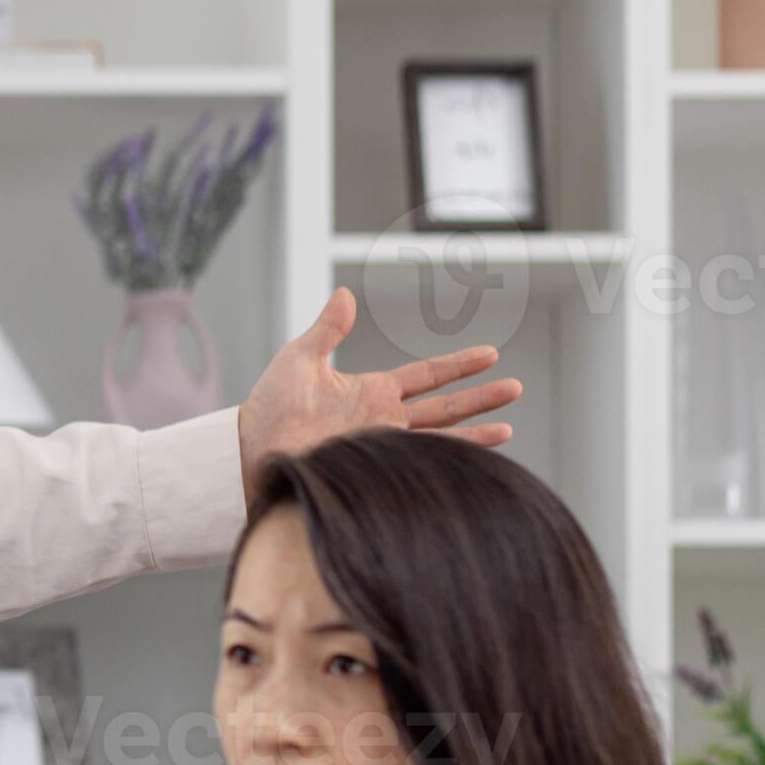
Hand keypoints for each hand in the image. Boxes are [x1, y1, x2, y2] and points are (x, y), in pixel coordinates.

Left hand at [236, 287, 522, 493]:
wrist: (249, 453)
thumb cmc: (267, 408)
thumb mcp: (299, 360)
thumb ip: (327, 330)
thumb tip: (343, 293)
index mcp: (371, 392)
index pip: (426, 376)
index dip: (457, 366)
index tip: (490, 355)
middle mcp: (383, 420)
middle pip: (444, 407)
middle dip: (480, 398)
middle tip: (515, 388)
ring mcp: (381, 447)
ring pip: (438, 440)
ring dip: (473, 435)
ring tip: (507, 430)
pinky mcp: (375, 470)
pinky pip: (417, 466)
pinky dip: (444, 464)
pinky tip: (472, 464)